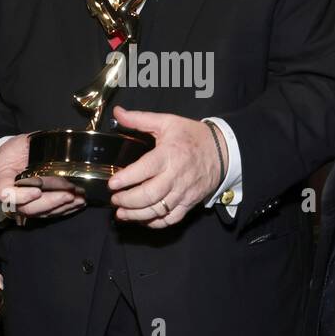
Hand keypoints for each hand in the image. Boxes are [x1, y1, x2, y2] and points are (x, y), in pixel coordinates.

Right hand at [0, 134, 85, 220]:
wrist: (5, 164)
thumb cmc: (11, 154)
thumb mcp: (17, 144)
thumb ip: (32, 144)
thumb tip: (53, 141)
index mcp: (2, 181)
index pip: (7, 194)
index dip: (22, 196)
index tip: (37, 191)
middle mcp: (13, 198)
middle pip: (29, 208)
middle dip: (51, 202)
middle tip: (68, 193)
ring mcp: (25, 205)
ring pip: (41, 213)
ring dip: (62, 207)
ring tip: (78, 199)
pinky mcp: (36, 208)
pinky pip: (50, 213)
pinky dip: (65, 209)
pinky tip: (78, 203)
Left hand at [106, 106, 221, 227]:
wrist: (222, 151)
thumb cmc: (192, 136)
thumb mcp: (167, 122)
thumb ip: (139, 119)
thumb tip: (118, 112)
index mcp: (168, 155)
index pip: (144, 170)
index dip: (126, 179)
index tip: (112, 184)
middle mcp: (175, 176)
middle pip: (149, 195)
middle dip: (128, 200)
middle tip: (115, 200)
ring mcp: (183, 192)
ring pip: (158, 210)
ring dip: (137, 215)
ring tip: (122, 213)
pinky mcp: (188, 202)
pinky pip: (171, 218)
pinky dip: (155, 223)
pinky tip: (142, 219)